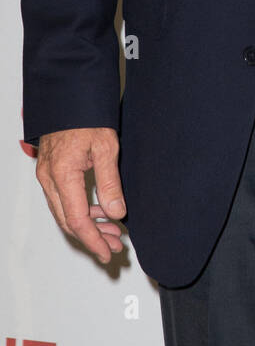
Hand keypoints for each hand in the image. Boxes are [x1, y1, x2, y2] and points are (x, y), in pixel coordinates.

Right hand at [35, 128, 125, 264]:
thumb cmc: (87, 115)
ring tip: (112, 231)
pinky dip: (80, 210)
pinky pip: (63, 199)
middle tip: (115, 245)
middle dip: (92, 237)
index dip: (93, 240)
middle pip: (68, 221)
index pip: (77, 221)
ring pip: (64, 212)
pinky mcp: (51, 170)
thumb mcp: (106, 146)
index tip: (107, 252)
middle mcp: (49, 179)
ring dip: (88, 225)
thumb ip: (110, 182)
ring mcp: (47, 175)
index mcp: (63, 175)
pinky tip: (99, 212)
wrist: (69, 94)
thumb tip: (116, 212)